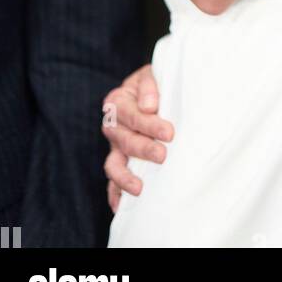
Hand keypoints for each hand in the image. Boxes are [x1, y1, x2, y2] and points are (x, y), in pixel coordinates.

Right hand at [102, 62, 173, 211]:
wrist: (155, 90)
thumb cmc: (157, 81)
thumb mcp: (153, 74)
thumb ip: (149, 86)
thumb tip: (149, 107)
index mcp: (118, 100)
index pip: (131, 115)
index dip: (149, 124)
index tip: (169, 133)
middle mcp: (112, 124)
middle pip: (124, 140)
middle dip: (144, 149)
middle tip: (162, 155)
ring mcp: (115, 146)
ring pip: (113, 164)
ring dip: (125, 177)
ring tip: (139, 188)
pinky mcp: (119, 160)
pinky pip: (112, 180)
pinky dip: (114, 193)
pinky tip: (120, 207)